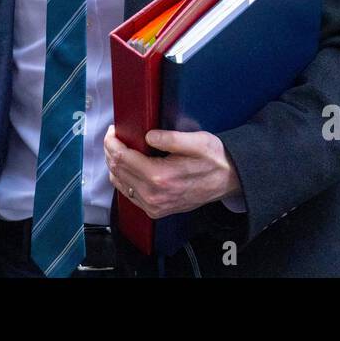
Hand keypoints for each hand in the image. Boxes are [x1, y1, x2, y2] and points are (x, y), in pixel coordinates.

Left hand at [104, 124, 241, 218]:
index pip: (122, 158)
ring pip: (119, 183)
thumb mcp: (198, 141)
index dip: (112, 142)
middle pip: (117, 170)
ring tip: (118, 149)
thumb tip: (148, 136)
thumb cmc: (214, 159)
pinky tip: (127, 166)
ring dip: (114, 165)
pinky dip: (122, 178)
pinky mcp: (156, 210)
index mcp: (161, 177)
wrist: (228, 181)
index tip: (113, 131)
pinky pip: (129, 194)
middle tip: (113, 136)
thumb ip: (172, 138)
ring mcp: (154, 206)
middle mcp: (154, 195)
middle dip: (111, 151)